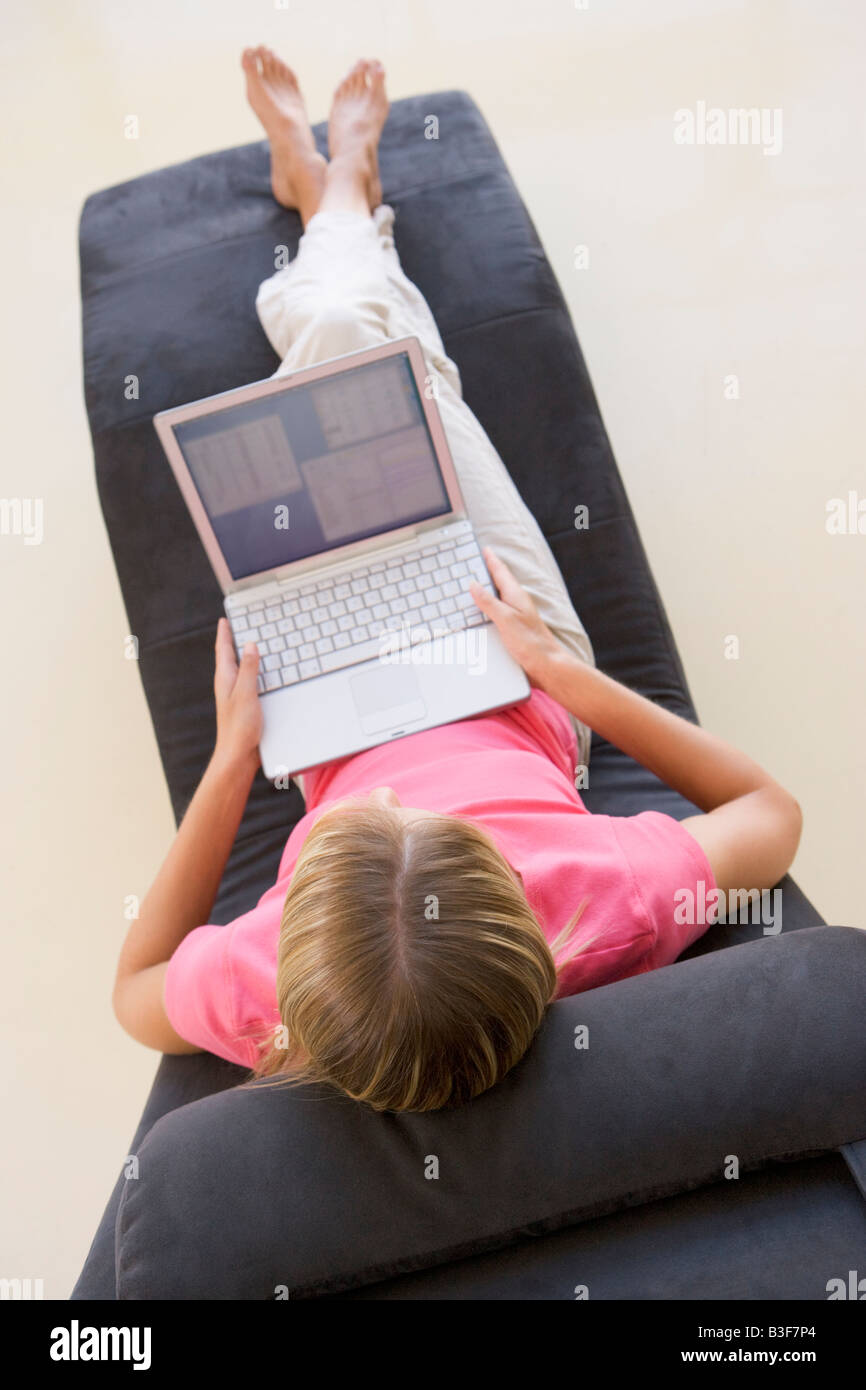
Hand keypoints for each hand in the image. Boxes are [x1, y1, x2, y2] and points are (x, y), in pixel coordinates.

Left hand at [213, 618, 262, 771]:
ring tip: (250, 643)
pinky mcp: (246, 705)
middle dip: (233, 641)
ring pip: (240, 669)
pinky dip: (255, 671)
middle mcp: (229, 685)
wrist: (239, 755)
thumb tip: (249, 645)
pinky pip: (250, 681)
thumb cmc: (239, 727)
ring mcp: (237, 695)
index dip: (225, 633)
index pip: (223, 650)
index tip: (224, 619)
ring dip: (244, 655)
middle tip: (236, 626)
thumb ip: (248, 669)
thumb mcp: (246, 693)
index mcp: (225, 679)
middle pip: (230, 657)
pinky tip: (263, 673)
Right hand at [469, 548, 565, 687]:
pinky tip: (482, 613)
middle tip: (476, 561)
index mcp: (516, 596)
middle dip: (488, 571)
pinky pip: (497, 611)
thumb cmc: (530, 643)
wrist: (546, 666)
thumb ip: (489, 602)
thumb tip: (474, 585)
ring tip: (475, 583)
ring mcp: (516, 616)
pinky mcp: (514, 629)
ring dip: (487, 589)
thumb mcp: (506, 619)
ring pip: (498, 597)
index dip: (491, 560)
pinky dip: (488, 607)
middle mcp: (516, 603)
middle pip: (499, 582)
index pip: (501, 572)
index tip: (484, 549)